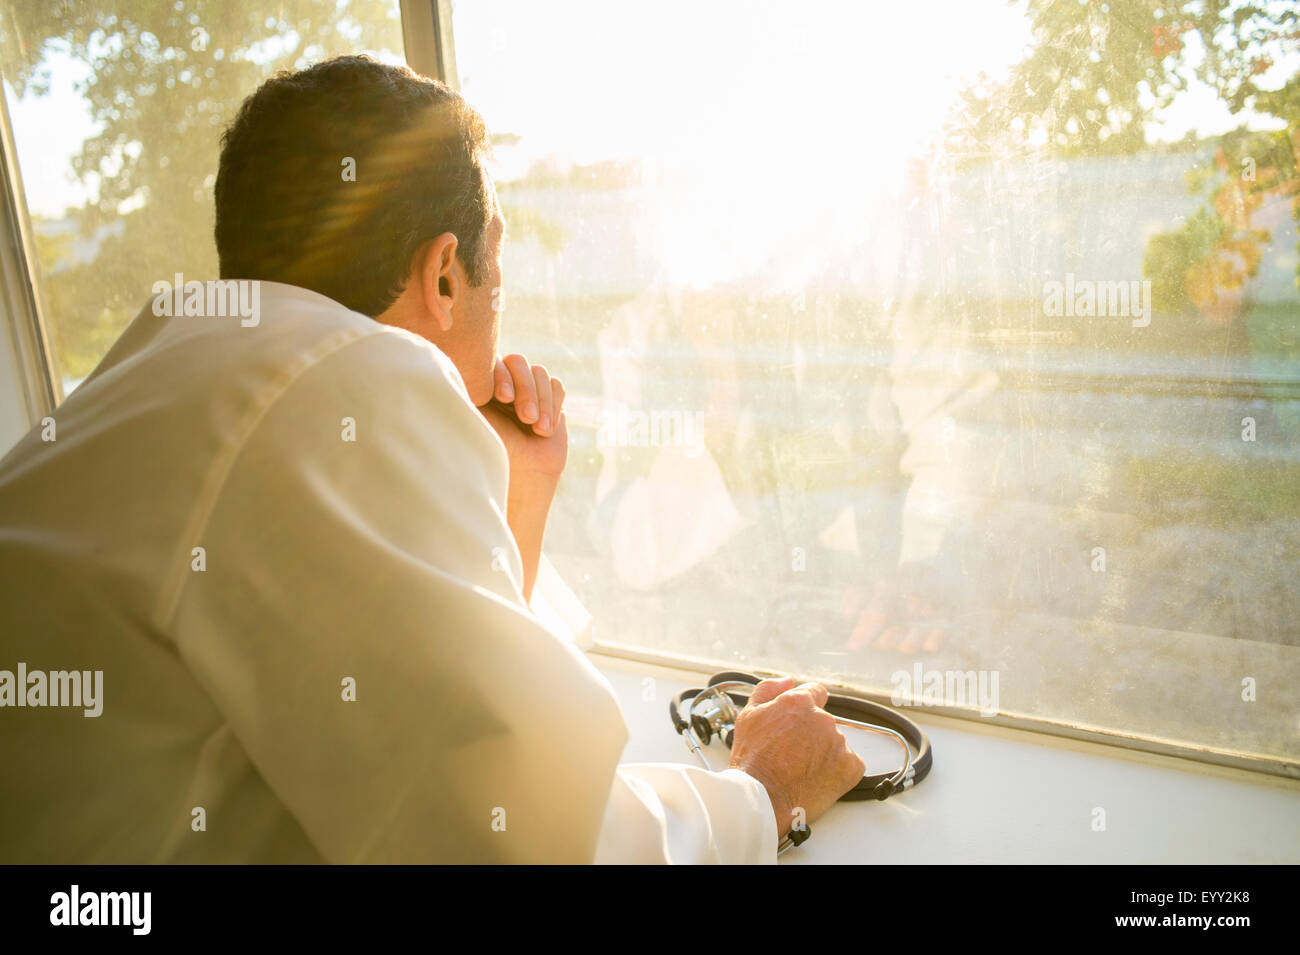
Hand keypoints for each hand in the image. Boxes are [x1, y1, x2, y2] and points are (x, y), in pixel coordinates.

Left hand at [478, 354, 567, 478]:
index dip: (503, 376)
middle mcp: (503, 383)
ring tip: (538, 430)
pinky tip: (545, 431)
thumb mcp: (477, 419)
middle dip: (526, 390)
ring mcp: (527, 390)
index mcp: (481, 385)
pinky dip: (553, 406)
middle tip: (526, 418)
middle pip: (519, 362)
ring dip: (542, 402)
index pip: (495, 361)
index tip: (504, 398)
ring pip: (540, 373)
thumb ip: (474, 391)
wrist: (523, 477)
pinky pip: (557, 385)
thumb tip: (470, 365)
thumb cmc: (493, 450)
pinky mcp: (548, 399)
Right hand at [727, 677, 865, 841]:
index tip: (798, 724)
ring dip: (823, 752)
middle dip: (811, 733)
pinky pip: (849, 763)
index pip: (815, 692)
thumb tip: (787, 681)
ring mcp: (838, 742)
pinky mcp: (850, 766)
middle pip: (823, 720)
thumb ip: (768, 690)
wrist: (763, 799)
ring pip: (835, 742)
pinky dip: (837, 770)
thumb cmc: (752, 762)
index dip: (804, 709)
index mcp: (800, 702)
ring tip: (801, 770)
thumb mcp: (748, 716)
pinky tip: (817, 778)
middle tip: (792, 753)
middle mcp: (823, 718)